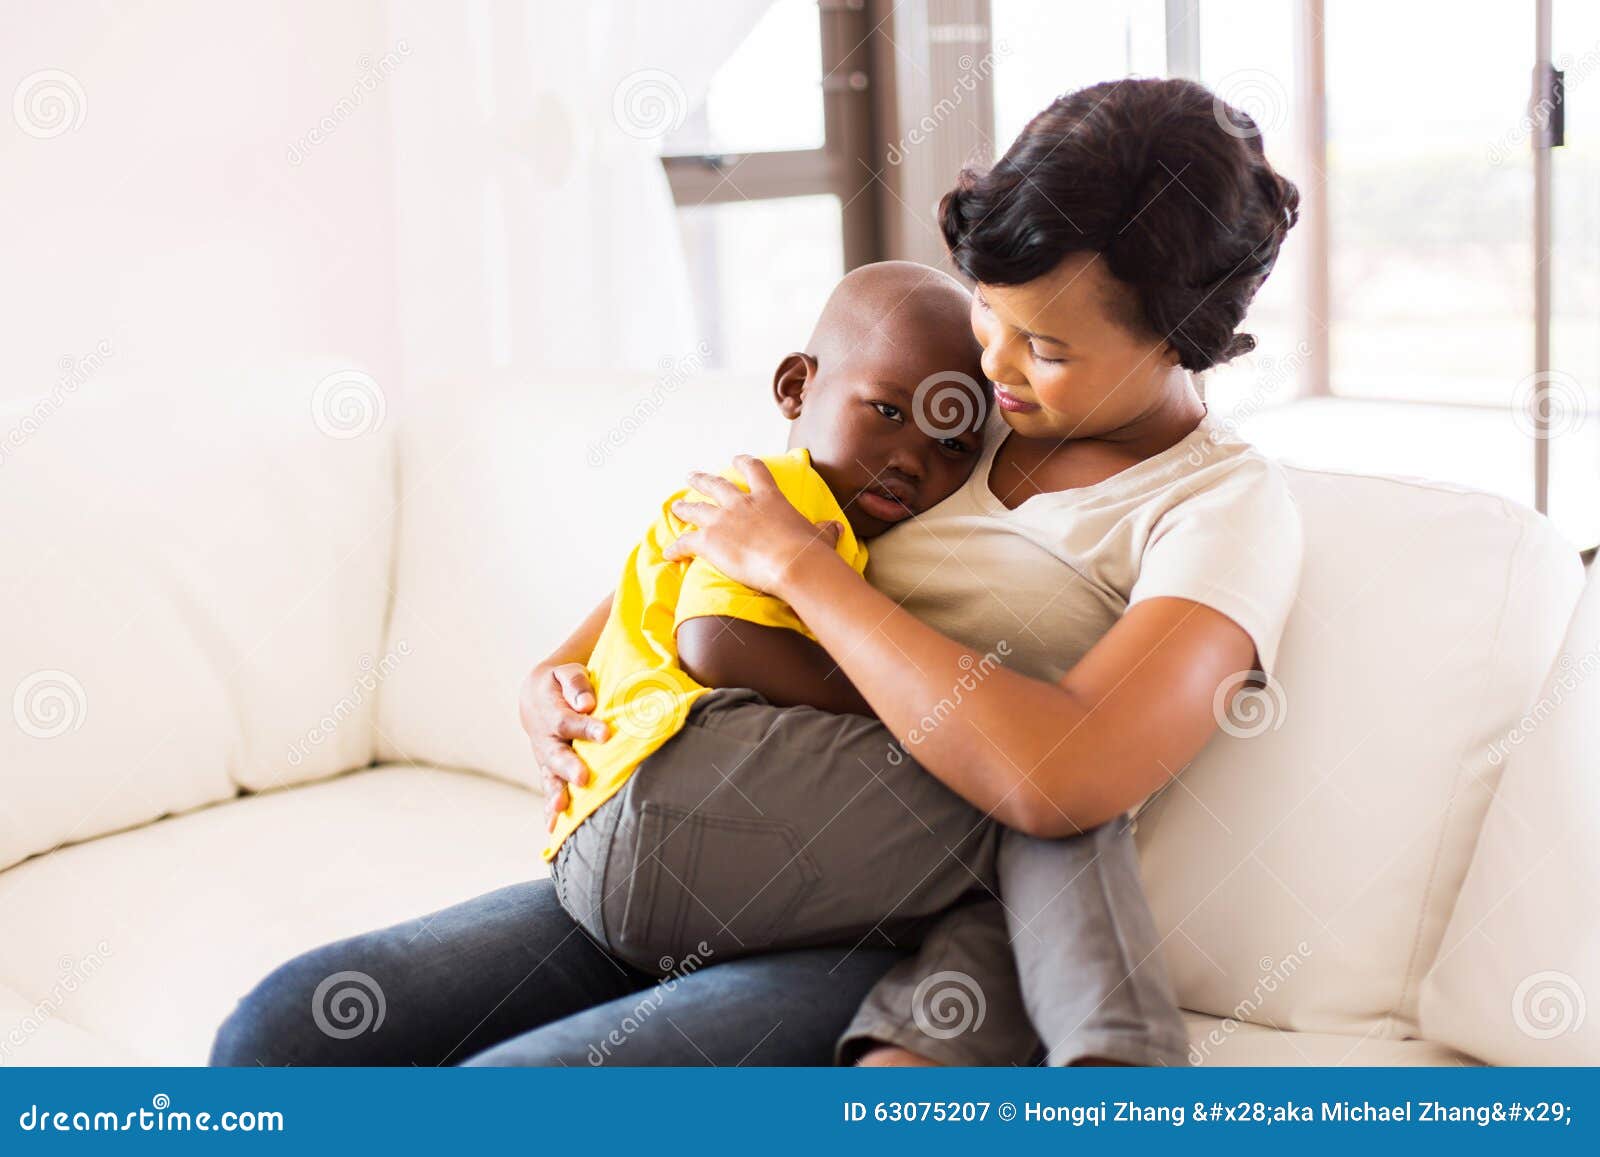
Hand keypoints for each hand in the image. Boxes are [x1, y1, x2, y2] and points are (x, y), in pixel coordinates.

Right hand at [518, 661, 608, 831]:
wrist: (537, 696)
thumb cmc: (561, 684)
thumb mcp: (566, 673)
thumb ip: (576, 684)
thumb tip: (587, 704)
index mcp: (552, 712)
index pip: (568, 721)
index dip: (585, 727)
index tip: (605, 733)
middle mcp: (546, 739)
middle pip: (556, 754)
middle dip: (569, 767)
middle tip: (583, 777)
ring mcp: (545, 758)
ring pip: (549, 776)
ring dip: (555, 793)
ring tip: (562, 807)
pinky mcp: (549, 771)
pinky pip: (549, 790)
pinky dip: (550, 810)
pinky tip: (553, 829)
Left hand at [662, 455, 842, 594]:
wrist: (791, 564)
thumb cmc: (809, 551)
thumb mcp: (822, 536)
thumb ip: (824, 530)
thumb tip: (835, 528)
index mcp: (769, 497)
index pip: (755, 471)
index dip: (745, 463)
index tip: (737, 459)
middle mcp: (742, 503)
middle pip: (716, 486)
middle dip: (703, 480)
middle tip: (692, 476)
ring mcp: (722, 520)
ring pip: (696, 509)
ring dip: (684, 508)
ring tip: (676, 507)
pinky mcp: (708, 540)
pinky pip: (685, 542)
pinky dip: (675, 548)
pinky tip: (667, 553)